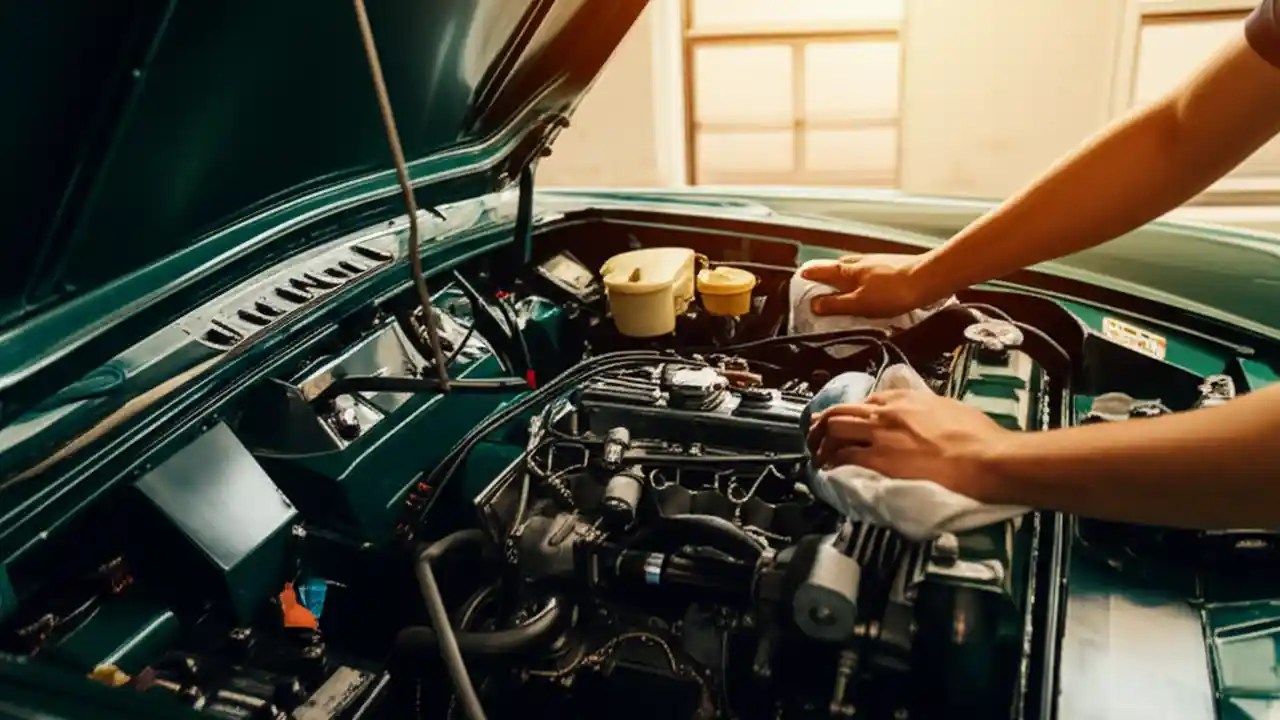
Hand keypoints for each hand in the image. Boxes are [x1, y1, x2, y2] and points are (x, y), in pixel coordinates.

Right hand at [799, 253, 925, 317]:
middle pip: (836, 266)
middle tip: (816, 279)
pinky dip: (859, 278)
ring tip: (839, 284)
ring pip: (852, 268)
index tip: (800, 276)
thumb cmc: (893, 291)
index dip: (810, 274)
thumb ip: (836, 304)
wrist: (928, 279)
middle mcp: (859, 262)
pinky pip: (867, 272)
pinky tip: (865, 286)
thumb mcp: (859, 303)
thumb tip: (814, 305)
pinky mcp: (890, 267)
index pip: (821, 270)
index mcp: (848, 270)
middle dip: (825, 272)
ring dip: (843, 275)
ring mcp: (876, 262)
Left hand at [806, 390, 1010, 498]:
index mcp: (906, 398)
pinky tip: (827, 468)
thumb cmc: (978, 436)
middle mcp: (887, 412)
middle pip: (841, 411)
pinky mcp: (880, 461)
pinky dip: (831, 461)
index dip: (853, 413)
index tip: (848, 424)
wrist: (985, 458)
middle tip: (817, 436)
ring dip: (821, 442)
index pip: (867, 400)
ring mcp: (881, 436)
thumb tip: (922, 417)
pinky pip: (843, 456)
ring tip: (817, 454)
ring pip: (834, 430)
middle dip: (823, 423)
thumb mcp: (950, 408)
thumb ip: (927, 408)